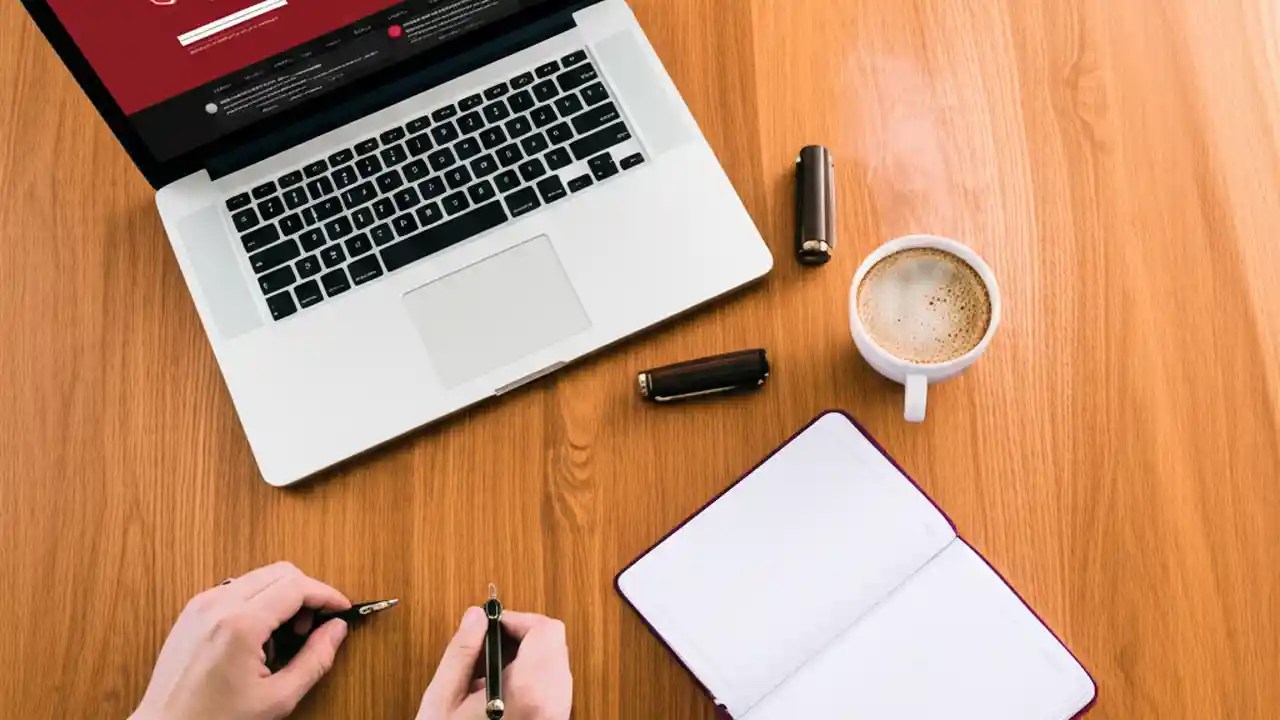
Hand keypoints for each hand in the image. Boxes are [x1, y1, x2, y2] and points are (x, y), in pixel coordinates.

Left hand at [131, 562, 351, 719]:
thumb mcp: (276, 698)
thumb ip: (315, 660)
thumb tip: (336, 630)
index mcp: (240, 624)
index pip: (297, 586)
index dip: (327, 594)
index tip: (342, 608)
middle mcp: (218, 604)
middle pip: (280, 571)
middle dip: (306, 592)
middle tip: (314, 626)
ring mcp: (201, 604)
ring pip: (259, 576)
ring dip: (282, 595)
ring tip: (286, 635)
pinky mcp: (192, 611)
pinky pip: (237, 588)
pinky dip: (259, 600)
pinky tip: (260, 635)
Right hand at [417, 608, 572, 719]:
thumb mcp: (443, 700)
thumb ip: (461, 653)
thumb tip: (475, 618)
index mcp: (529, 691)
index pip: (546, 630)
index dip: (517, 619)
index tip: (489, 625)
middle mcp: (553, 703)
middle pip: (555, 645)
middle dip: (522, 637)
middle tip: (485, 648)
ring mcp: (558, 716)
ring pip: (556, 666)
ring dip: (527, 658)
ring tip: (486, 677)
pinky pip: (554, 688)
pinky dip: (531, 680)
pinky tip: (499, 696)